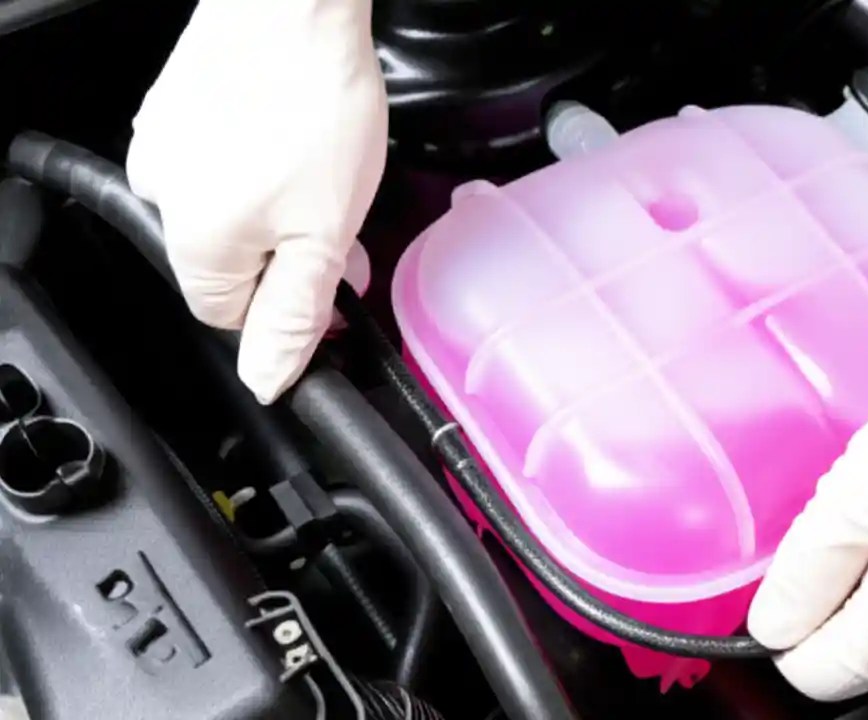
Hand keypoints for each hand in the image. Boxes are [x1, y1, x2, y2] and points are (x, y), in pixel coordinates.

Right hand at [127, 0, 386, 402]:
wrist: (295, 6)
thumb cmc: (314, 107)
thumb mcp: (324, 235)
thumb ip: (294, 314)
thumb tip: (267, 381)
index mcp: (195, 245)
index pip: (230, 317)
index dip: (288, 308)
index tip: (328, 281)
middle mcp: (163, 196)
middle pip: (230, 263)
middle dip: (287, 253)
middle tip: (335, 218)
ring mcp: (165, 145)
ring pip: (228, 209)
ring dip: (276, 204)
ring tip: (319, 166)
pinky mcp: (178, 107)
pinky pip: (220, 160)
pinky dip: (258, 160)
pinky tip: (294, 135)